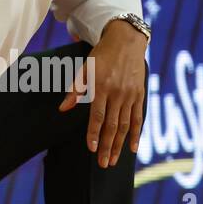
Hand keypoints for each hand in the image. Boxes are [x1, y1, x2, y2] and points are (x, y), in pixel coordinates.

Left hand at [60, 19, 147, 167]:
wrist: (127, 40)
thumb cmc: (102, 55)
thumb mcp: (85, 68)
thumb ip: (75, 90)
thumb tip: (63, 109)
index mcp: (102, 87)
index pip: (97, 116)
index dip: (94, 134)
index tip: (91, 149)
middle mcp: (117, 93)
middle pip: (112, 125)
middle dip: (107, 146)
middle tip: (104, 163)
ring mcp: (130, 95)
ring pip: (125, 125)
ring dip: (119, 144)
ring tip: (114, 160)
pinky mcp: (139, 95)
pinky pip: (138, 118)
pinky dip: (136, 134)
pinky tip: (132, 148)